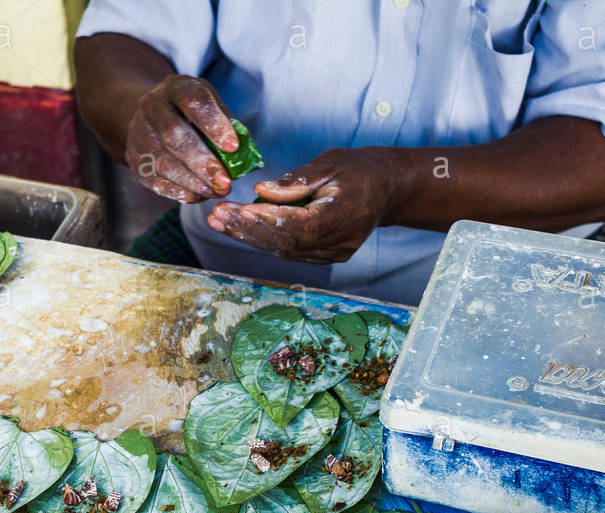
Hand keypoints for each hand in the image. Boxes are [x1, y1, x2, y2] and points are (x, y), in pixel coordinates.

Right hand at [125, 75, 237, 202]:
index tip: (233, 147)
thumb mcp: (210, 104)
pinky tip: (198, 195)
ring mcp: (138, 133)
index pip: (193, 102)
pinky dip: (179, 191)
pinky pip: (155, 180)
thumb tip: (241, 155)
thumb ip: (225, 124)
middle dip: (202, 162)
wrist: (151, 115)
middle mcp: (151, 107)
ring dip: (192, 182)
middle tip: (225, 182)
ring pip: (162, 163)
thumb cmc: (190, 111)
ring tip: (216, 191)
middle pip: (174, 136)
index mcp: (175, 88)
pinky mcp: (133, 159)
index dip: (213, 125)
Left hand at [206, 147, 405, 262]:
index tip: (237, 210)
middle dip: (247, 230)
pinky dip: (263, 239)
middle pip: (285, 242)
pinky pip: (289, 251)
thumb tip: (260, 191)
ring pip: (283, 250)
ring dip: (248, 237)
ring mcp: (332, 254)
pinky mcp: (325, 257)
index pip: (298, 225)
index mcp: (344, 216)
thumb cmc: (360, 169)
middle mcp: (339, 243)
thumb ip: (296, 180)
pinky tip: (240, 227)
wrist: (388, 189)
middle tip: (217, 215)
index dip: (266, 220)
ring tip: (219, 221)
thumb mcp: (331, 163)